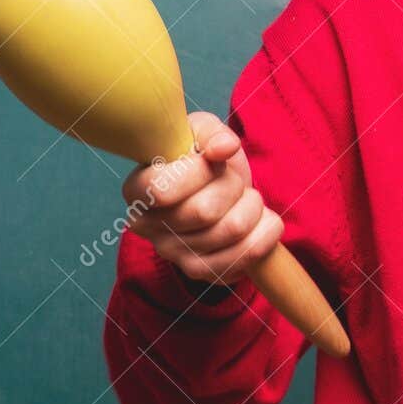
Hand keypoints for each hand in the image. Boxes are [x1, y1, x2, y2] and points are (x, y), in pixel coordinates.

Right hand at [121, 111, 282, 283]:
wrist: (224, 193)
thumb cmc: (206, 159)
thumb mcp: (204, 132)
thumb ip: (212, 133)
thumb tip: (224, 147)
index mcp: (136, 188)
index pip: (163, 189)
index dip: (199, 171)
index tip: (211, 160)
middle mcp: (146, 226)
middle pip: (203, 211)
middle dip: (233, 186)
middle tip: (232, 180)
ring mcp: (172, 253)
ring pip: (232, 230)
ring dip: (253, 206)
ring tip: (246, 198)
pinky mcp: (201, 271)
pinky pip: (246, 256)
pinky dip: (266, 232)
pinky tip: (261, 220)